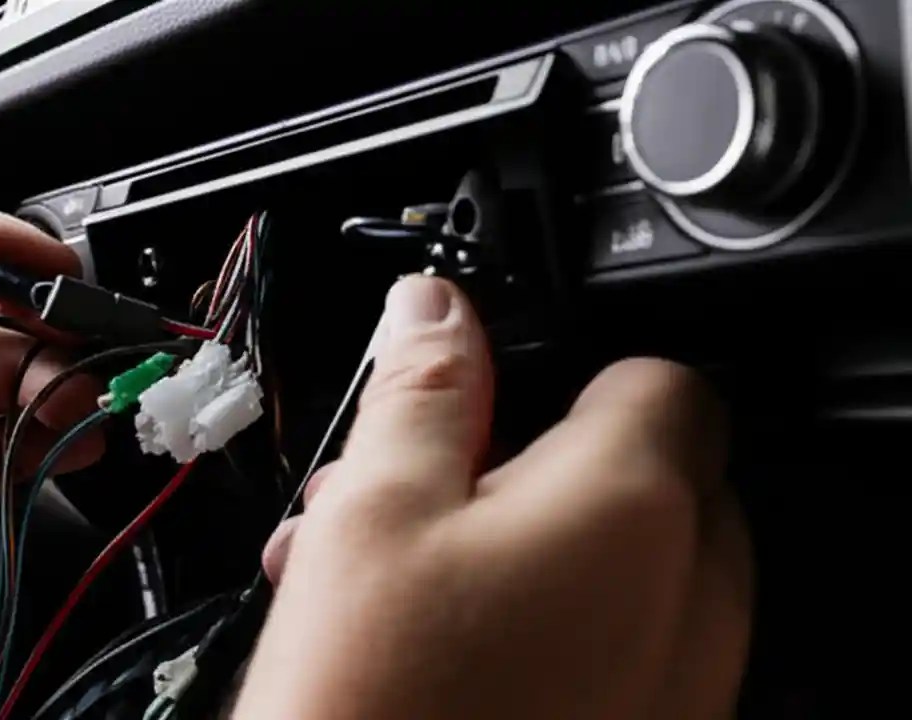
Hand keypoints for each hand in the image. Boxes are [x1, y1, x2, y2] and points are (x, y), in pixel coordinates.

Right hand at [240, 277, 752, 718]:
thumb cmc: (382, 706)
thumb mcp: (375, 512)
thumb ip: (423, 390)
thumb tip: (433, 307)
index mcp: (634, 505)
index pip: (654, 376)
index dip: (558, 374)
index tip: (486, 405)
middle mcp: (691, 594)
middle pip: (631, 472)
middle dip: (515, 466)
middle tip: (408, 499)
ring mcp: (682, 677)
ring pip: (612, 563)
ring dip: (510, 545)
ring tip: (392, 581)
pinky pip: (613, 642)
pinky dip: (536, 621)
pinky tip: (428, 644)